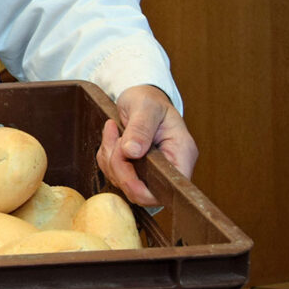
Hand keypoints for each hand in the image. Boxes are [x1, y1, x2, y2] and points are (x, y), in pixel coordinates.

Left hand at [97, 84, 197, 206]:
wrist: (140, 97)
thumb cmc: (148, 100)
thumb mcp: (146, 108)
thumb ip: (140, 128)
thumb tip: (132, 151)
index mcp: (181, 154)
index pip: (169, 188)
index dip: (144, 189)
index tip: (125, 170)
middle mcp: (170, 167)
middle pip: (142, 192)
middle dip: (120, 169)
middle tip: (115, 140)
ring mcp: (152, 170)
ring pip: (124, 184)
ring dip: (110, 160)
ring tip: (114, 132)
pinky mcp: (136, 170)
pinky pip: (115, 174)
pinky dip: (107, 157)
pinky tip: (112, 137)